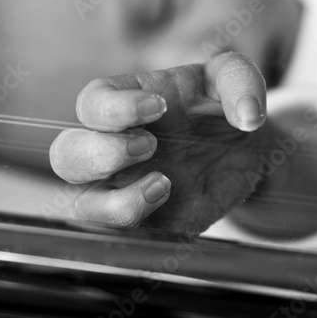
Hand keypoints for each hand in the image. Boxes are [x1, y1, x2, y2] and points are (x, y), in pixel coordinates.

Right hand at [49, 53, 266, 236]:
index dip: (114, 108)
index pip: (92, 103)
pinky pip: (123, 237)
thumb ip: (241, 83)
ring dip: (112, 203)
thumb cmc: (224, 106)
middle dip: (99, 153)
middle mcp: (112, 147)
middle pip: (67, 156)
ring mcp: (124, 189)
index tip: (160, 107)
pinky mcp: (148, 223)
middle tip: (150, 146)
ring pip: (82, 205)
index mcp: (123, 103)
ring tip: (163, 185)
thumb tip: (250, 116)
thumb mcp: (234, 80)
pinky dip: (141, 231)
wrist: (246, 150)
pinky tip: (173, 209)